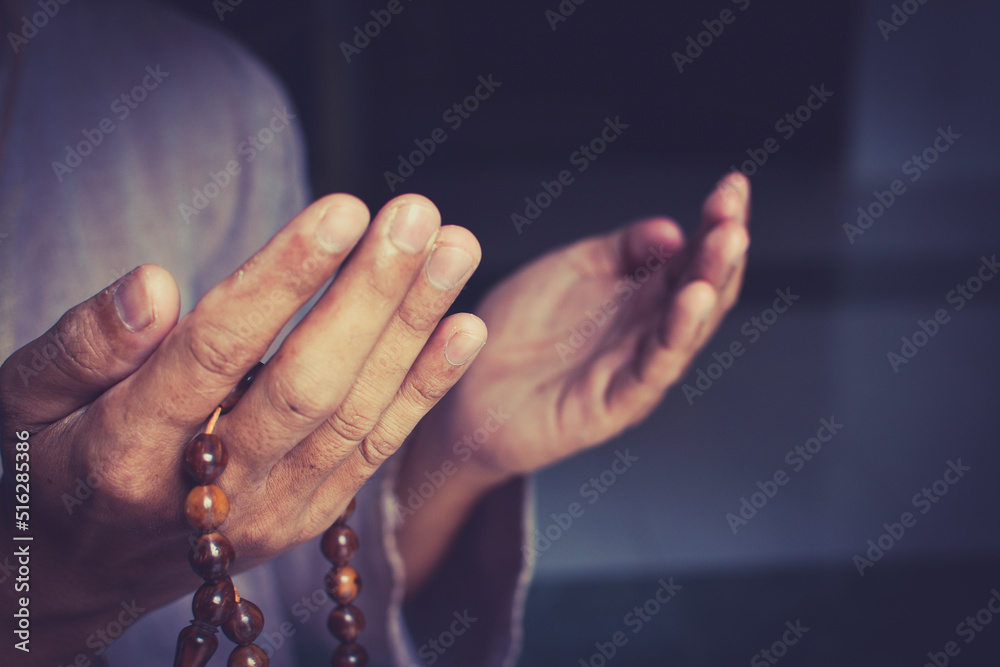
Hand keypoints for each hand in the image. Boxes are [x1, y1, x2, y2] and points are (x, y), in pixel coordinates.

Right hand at [0, 193, 484, 661]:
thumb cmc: (50, 461)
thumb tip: (153, 284)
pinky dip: (425, 388)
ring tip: (454, 249)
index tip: (342, 211)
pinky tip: (465, 329)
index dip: (284, 280)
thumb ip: (84, 346)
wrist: (84, 568)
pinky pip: (377, 449)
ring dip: (413, 327)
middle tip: (415, 214)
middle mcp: (212, 493)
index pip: (216, 353)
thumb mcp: (26, 402)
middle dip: (370, 294)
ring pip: (357, 413)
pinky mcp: (311, 516)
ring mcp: (271, 512)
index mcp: (126, 451)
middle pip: (307, 384)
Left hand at [394, 174, 750, 595]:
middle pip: (701, 289)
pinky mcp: (612, 404)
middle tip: (733, 213)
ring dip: (711, 283)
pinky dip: (677, 333)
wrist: (465, 388)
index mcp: (641, 298)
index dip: (717, 222)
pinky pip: (651, 368)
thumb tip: (673, 229)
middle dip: (723, 248)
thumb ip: (621, 249)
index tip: (734, 184)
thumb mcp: (571, 271)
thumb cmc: (518, 330)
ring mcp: (633, 369)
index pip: (693, 256)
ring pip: (687, 328)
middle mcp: (646, 332)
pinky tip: (691, 298)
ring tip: (727, 243)